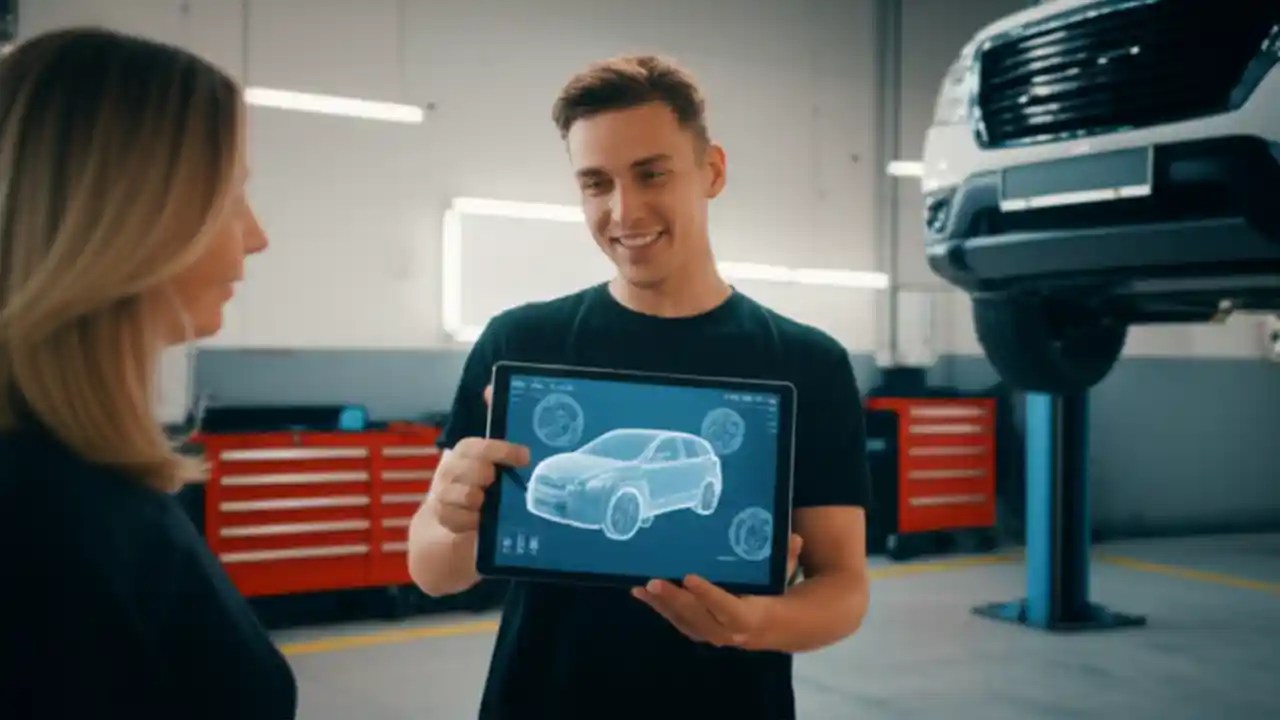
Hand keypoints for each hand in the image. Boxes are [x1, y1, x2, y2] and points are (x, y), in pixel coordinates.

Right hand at [427, 384, 528, 533]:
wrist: (450, 519)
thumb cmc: (476, 481)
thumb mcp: (491, 456)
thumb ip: (495, 426)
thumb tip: (490, 388)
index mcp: (466, 451)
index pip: (478, 445)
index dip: (500, 449)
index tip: (524, 456)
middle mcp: (452, 469)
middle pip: (472, 468)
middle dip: (486, 474)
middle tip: (497, 481)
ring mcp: (446, 494)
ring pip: (464, 494)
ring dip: (478, 498)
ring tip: (487, 502)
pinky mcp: (444, 518)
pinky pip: (457, 519)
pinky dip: (470, 521)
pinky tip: (479, 521)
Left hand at [632, 534, 803, 650]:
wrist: (776, 627)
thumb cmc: (776, 594)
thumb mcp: (785, 576)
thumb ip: (788, 558)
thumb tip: (795, 538)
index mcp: (750, 616)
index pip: (727, 608)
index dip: (708, 595)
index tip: (689, 578)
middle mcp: (728, 631)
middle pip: (697, 617)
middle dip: (674, 599)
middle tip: (653, 581)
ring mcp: (712, 634)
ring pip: (683, 621)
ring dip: (661, 605)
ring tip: (640, 587)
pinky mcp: (700, 631)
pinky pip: (678, 621)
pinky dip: (660, 608)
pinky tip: (642, 593)